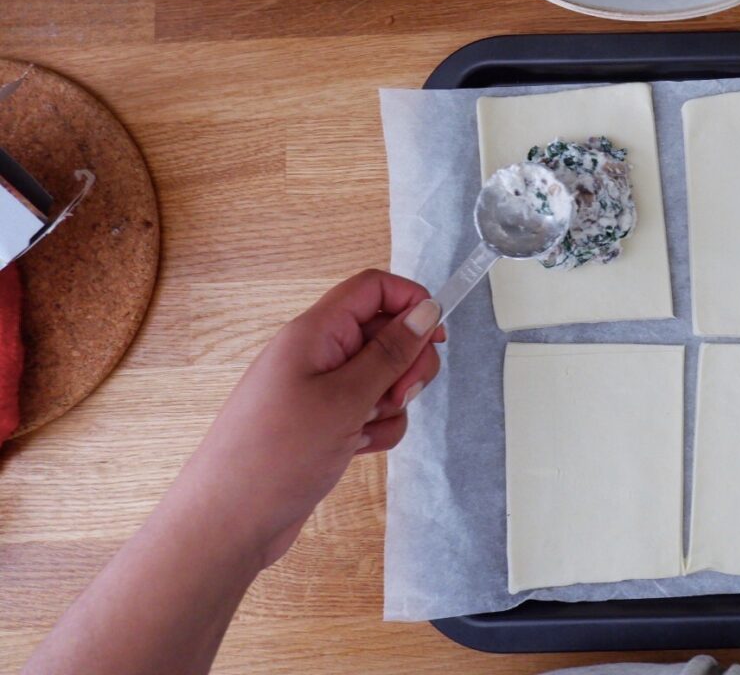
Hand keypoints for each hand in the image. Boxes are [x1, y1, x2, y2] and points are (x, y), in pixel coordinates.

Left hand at [172, 269, 445, 568]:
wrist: (228, 524)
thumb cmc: (276, 455)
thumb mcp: (345, 399)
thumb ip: (390, 352)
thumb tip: (427, 309)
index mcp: (314, 333)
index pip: (373, 289)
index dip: (410, 301)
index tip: (438, 336)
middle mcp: (317, 355)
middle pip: (385, 333)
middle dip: (407, 363)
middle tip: (400, 395)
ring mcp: (320, 391)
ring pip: (383, 378)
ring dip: (392, 403)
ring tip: (365, 429)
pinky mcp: (325, 424)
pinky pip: (370, 413)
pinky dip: (376, 429)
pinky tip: (357, 449)